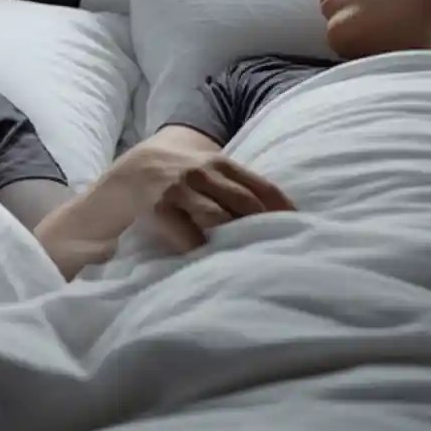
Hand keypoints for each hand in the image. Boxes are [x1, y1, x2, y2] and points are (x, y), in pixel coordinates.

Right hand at [151, 155, 293, 253]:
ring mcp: (181, 189)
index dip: (285, 212)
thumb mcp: (206, 173)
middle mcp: (204, 173)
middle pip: (246, 204)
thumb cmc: (177, 178)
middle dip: (264, 229)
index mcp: (221, 164)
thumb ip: (233, 188)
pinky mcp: (160, 209)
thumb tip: (277, 216)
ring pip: (220, 219)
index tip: (303, 232)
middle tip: (281, 253)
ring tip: (252, 264)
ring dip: (236, 241)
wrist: (128, 172)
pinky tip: (212, 265)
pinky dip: (203, 251)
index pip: (264, 189)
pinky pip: (189, 236)